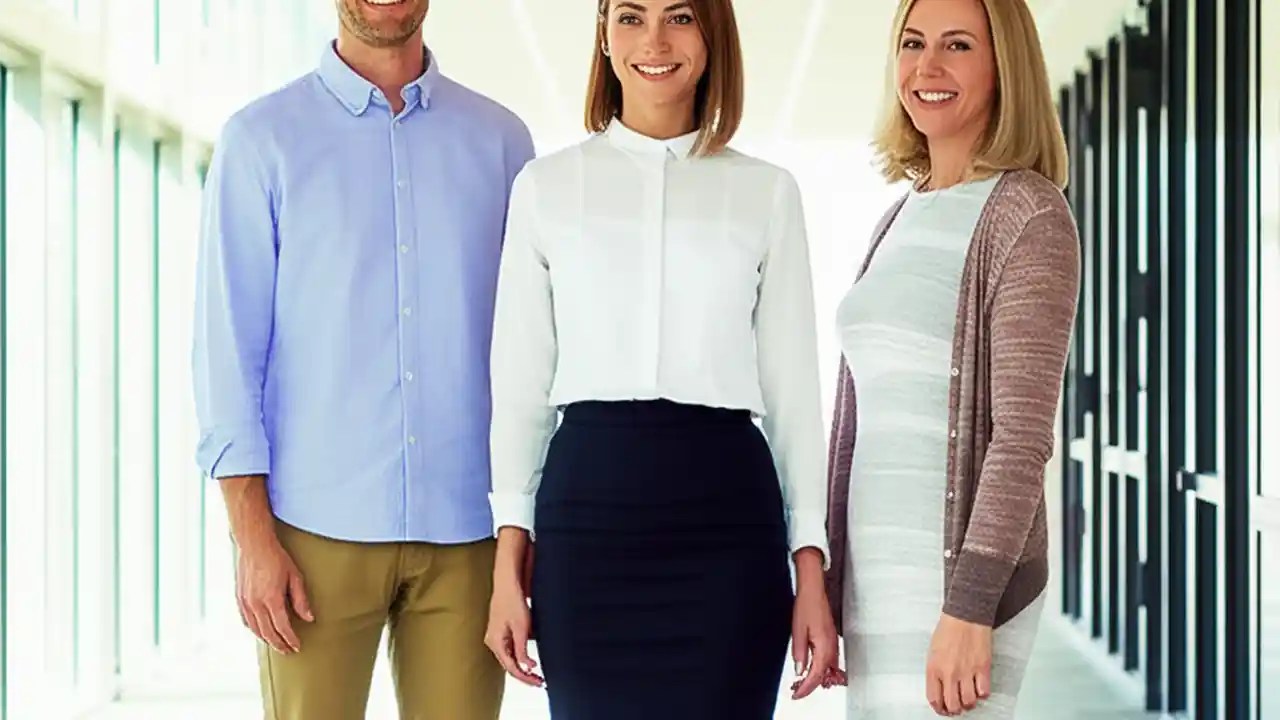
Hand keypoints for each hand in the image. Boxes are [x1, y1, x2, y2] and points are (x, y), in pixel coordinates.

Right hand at [235, 534, 312, 653]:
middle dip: (279, 644)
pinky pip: (246, 621)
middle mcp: (256, 604)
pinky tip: (261, 632)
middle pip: (268, 633)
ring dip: (267, 639)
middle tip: (289, 651)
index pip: (282, 627)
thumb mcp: (295, 577)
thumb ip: (301, 600)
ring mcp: (245, 602)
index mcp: (271, 599)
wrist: (254, 545)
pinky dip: (254, 630)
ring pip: (255, 630)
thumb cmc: (276, 558)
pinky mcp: (239, 599)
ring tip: (277, 644)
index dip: (290, 639)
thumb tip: (309, 618)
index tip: (297, 647)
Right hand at [484, 574, 543, 687]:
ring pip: (510, 657)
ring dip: (523, 665)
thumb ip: (522, 650)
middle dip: (525, 674)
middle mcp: (493, 642)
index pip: (511, 668)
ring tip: (537, 672)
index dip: (526, 678)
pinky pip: (510, 648)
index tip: (538, 682)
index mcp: (495, 642)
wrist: (507, 583)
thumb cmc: (512, 601)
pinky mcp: (501, 631)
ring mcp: (496, 636)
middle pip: (509, 665)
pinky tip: (530, 656)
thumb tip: (527, 667)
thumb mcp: (521, 628)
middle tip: (539, 680)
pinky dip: (520, 654)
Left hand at [788, 555, 839, 699]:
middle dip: (811, 686)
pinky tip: (812, 669)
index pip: (816, 675)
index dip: (806, 688)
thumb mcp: (798, 631)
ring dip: (816, 678)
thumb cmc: (807, 606)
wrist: (814, 591)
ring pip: (828, 668)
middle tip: (797, 691)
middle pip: (824, 675)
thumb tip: (799, 669)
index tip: (797, 694)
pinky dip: (821, 668)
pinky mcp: (831, 639)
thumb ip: (799, 653)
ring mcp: (833, 643)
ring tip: (802, 683)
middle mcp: (831, 646)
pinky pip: (829, 660)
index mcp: (824, 646)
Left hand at [925, 613, 991, 715]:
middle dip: (954, 710)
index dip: (939, 708)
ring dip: (969, 703)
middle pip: (952, 705)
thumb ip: (935, 671)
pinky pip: (984, 692)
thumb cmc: (949, 629)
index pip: (934, 698)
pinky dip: (982, 693)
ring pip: (969, 702)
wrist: (965, 616)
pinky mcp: (982, 668)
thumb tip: (939, 688)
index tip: (942, 708)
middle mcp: (949, 673)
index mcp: (933, 668)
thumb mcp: (932, 651)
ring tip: (968, 698)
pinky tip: (979, 687)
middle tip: (957, 707)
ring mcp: (966, 672)